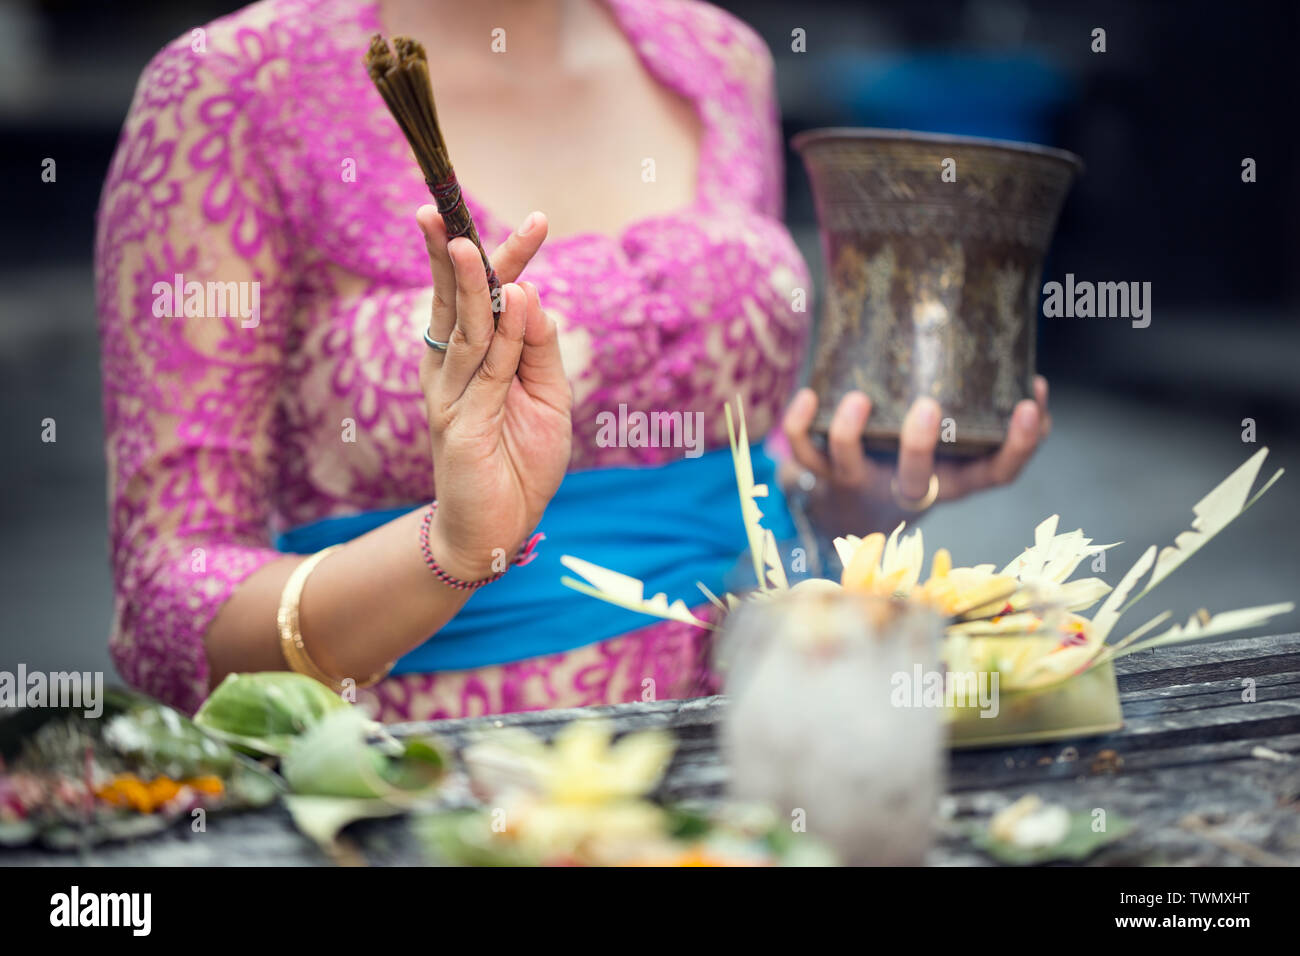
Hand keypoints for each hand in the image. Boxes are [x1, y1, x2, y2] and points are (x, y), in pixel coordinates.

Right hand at [416, 206, 572, 580]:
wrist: (499, 526)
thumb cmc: (521, 460)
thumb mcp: (546, 396)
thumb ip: (538, 348)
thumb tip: (530, 293)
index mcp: (469, 359)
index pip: (480, 298)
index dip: (498, 258)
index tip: (536, 220)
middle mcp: (452, 371)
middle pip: (456, 302)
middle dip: (454, 254)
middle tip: (447, 209)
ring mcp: (451, 397)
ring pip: (466, 330)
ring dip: (469, 285)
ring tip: (466, 243)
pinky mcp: (459, 425)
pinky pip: (488, 372)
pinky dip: (503, 336)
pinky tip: (513, 301)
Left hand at [782, 377, 1051, 522]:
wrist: (856, 509)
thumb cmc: (922, 462)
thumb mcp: (963, 451)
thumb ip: (992, 421)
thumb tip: (1033, 382)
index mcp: (951, 481)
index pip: (996, 474)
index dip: (1018, 446)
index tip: (1028, 406)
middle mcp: (905, 488)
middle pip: (913, 481)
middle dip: (920, 446)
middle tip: (929, 406)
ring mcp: (858, 483)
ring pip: (847, 466)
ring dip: (847, 433)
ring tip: (858, 397)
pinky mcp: (820, 475)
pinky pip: (803, 455)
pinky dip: (798, 426)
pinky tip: (807, 395)